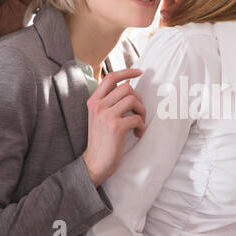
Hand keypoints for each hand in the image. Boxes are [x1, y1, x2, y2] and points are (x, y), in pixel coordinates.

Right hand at [81, 67, 145, 185]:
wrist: (94, 163)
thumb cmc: (101, 140)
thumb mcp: (99, 117)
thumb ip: (109, 101)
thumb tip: (128, 84)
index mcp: (93, 101)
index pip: (110, 77)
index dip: (127, 71)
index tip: (140, 72)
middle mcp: (98, 106)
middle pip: (127, 88)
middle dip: (138, 99)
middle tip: (139, 113)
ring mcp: (106, 116)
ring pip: (133, 99)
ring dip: (141, 111)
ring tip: (139, 123)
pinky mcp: (115, 127)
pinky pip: (136, 118)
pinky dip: (141, 126)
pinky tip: (137, 133)